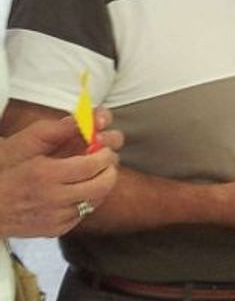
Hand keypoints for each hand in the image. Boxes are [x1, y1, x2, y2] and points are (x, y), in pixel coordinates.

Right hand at [0, 115, 120, 237]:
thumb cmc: (4, 168)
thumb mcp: (27, 141)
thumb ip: (61, 129)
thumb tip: (91, 119)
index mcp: (46, 174)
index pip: (93, 165)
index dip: (105, 154)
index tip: (104, 147)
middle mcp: (53, 199)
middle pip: (102, 186)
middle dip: (110, 169)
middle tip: (105, 160)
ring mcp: (55, 218)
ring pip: (97, 200)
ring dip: (101, 184)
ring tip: (92, 173)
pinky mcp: (55, 230)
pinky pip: (84, 214)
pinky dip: (87, 200)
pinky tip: (77, 189)